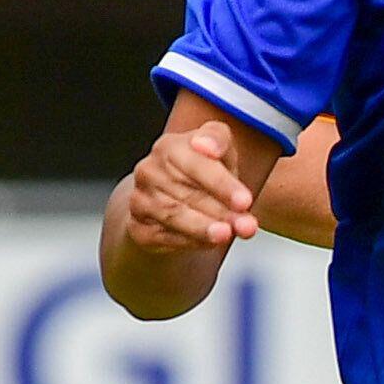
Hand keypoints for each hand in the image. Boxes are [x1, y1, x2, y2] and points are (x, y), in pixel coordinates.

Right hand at [121, 118, 263, 254]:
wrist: (179, 197)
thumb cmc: (205, 170)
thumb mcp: (220, 150)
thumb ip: (220, 141)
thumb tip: (208, 147)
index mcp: (169, 147)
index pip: (195, 163)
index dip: (221, 184)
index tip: (245, 201)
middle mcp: (148, 171)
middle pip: (187, 193)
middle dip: (220, 212)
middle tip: (246, 225)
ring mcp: (140, 199)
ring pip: (173, 216)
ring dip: (203, 228)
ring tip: (227, 234)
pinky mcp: (138, 226)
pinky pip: (163, 237)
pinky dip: (189, 242)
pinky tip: (209, 243)